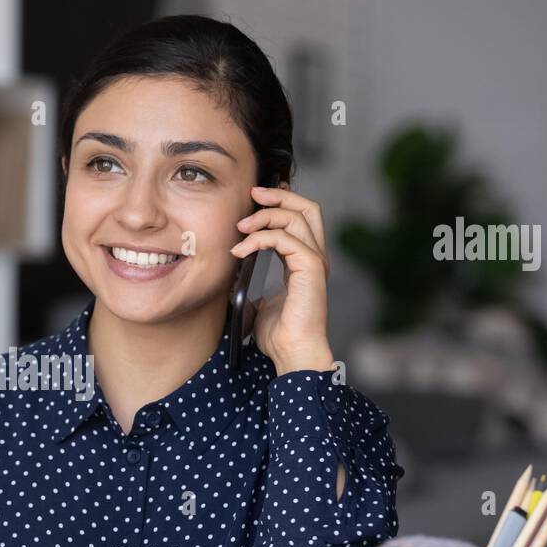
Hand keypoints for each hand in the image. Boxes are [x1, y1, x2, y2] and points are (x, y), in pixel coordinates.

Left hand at [232, 185, 334, 374]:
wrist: (291, 352)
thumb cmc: (278, 334)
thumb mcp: (258, 303)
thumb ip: (251, 286)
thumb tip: (230, 278)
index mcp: (304, 262)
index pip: (300, 218)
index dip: (281, 203)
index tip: (253, 200)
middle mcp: (314, 257)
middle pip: (307, 208)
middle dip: (278, 196)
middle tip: (252, 195)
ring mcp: (315, 261)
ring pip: (296, 217)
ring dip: (264, 216)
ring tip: (240, 228)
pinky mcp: (311, 268)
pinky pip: (285, 238)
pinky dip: (260, 238)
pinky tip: (241, 250)